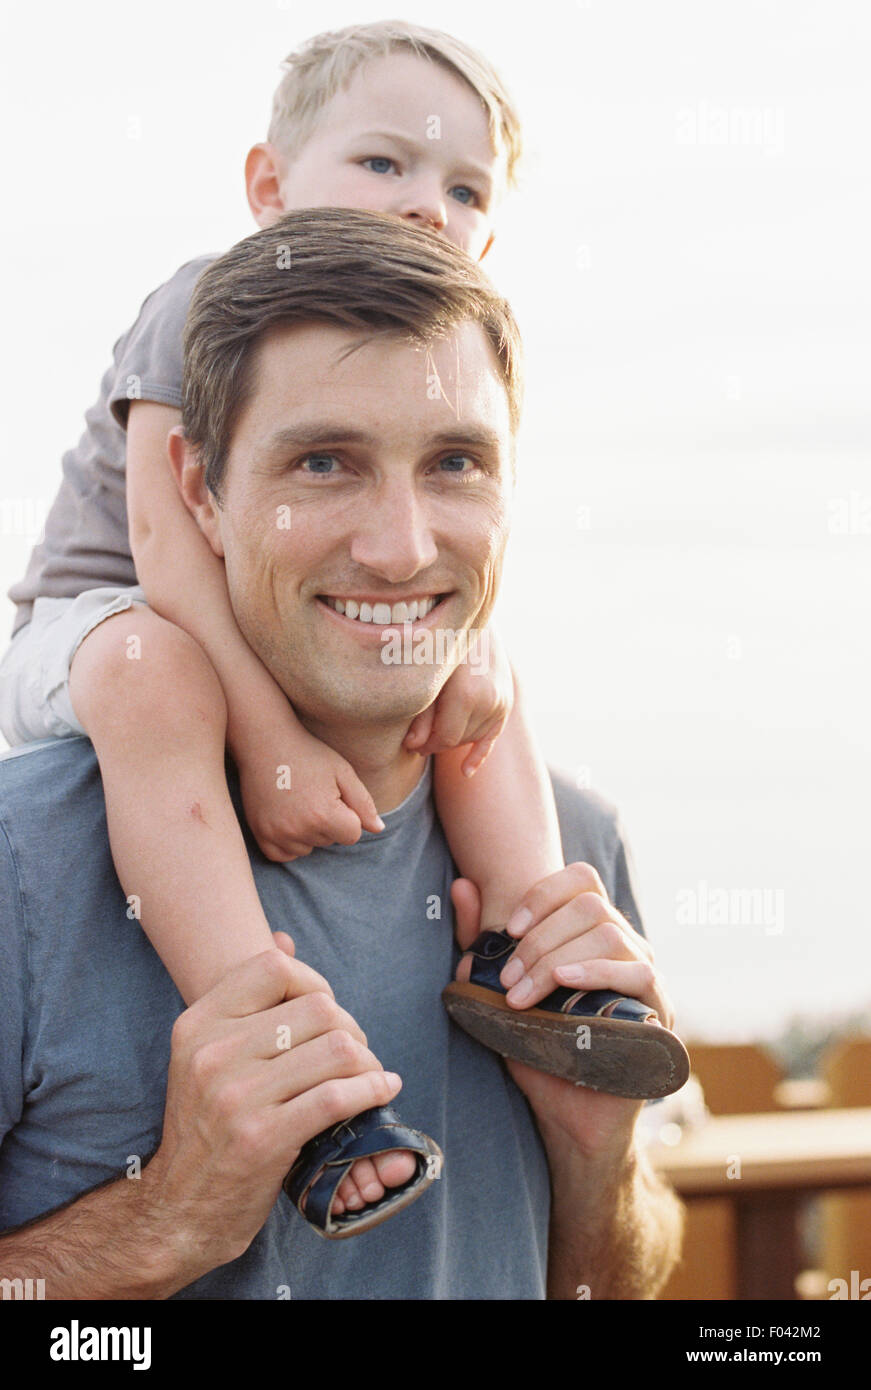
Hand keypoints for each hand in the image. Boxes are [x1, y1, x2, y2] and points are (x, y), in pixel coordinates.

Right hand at [145, 933, 404, 1271]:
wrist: (177, 1210)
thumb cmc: (205, 1127)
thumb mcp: (204, 1055)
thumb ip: (245, 1000)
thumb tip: (284, 939)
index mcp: (198, 1023)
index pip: (274, 966)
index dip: (315, 980)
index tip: (327, 1011)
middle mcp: (213, 1053)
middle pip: (318, 1007)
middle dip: (351, 1027)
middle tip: (354, 1054)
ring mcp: (236, 1096)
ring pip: (338, 1048)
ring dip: (368, 1062)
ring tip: (369, 1075)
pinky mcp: (264, 1138)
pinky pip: (339, 1097)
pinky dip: (373, 1089)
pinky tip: (382, 1090)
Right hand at [237, 715, 383, 859]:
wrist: (265, 743)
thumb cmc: (309, 754)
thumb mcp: (343, 772)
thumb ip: (364, 803)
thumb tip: (379, 829)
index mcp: (324, 815)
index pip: (353, 835)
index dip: (348, 814)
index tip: (333, 794)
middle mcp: (299, 830)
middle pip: (330, 841)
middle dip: (327, 822)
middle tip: (311, 793)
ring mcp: (276, 834)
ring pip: (308, 848)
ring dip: (308, 832)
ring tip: (297, 801)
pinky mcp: (260, 835)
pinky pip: (283, 854)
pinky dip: (288, 842)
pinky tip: (286, 816)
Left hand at [403, 627, 513, 775]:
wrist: (473, 617)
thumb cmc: (439, 640)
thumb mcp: (426, 673)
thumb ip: (420, 713)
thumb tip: (412, 747)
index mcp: (468, 694)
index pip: (445, 738)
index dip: (425, 744)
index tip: (408, 742)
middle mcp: (490, 700)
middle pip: (458, 740)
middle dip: (436, 742)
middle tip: (414, 739)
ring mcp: (502, 701)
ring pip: (471, 738)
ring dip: (452, 739)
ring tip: (430, 729)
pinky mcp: (506, 701)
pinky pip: (492, 737)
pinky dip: (478, 755)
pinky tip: (465, 772)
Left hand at [450, 865, 671, 1153]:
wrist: (565, 1113)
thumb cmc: (534, 1045)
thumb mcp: (498, 988)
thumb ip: (480, 939)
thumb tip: (461, 886)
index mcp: (592, 933)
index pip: (581, 880)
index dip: (544, 893)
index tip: (510, 928)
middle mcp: (626, 946)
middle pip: (590, 906)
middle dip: (540, 939)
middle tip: (507, 979)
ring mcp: (646, 975)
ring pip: (610, 934)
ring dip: (556, 959)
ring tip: (523, 994)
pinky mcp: (659, 1010)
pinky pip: (637, 973)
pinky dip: (595, 972)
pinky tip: (563, 985)